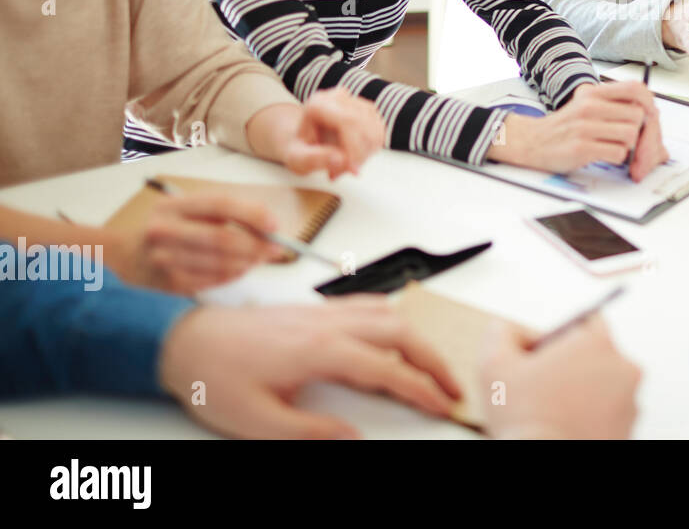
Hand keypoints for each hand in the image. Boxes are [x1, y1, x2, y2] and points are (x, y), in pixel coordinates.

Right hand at [104, 194, 285, 294]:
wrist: (126, 255)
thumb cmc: (171, 229)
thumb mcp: (190, 211)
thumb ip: (226, 215)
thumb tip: (268, 229)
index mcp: (173, 205)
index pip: (220, 205)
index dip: (252, 214)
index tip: (275, 226)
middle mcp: (164, 229)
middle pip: (220, 237)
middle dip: (256, 245)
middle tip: (277, 249)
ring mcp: (162, 258)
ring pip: (219, 263)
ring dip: (248, 263)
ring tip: (259, 259)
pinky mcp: (167, 282)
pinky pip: (211, 281)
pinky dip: (233, 275)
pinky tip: (240, 270)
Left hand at [159, 297, 461, 438]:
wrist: (186, 341)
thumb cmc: (215, 376)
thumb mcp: (258, 421)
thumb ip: (310, 432)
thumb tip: (352, 437)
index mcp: (318, 350)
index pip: (387, 369)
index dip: (421, 389)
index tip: (440, 404)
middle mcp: (326, 324)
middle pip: (400, 331)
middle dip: (433, 358)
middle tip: (450, 384)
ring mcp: (322, 312)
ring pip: (388, 313)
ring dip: (417, 336)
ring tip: (431, 362)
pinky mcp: (313, 309)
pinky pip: (366, 303)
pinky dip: (392, 317)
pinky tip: (395, 330)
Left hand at [246, 87, 385, 178]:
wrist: (304, 141)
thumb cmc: (299, 150)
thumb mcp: (298, 160)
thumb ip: (315, 160)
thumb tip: (340, 160)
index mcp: (317, 104)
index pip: (347, 121)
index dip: (355, 147)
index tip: (352, 168)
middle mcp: (337, 97)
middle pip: (363, 124)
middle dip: (360, 153)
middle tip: (345, 171)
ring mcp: (354, 101)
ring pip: (375, 128)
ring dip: (366, 153)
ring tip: (346, 165)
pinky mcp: (367, 109)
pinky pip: (379, 131)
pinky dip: (371, 149)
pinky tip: (355, 157)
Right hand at [479, 315, 640, 438]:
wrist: (545, 467)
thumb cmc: (524, 420)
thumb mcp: (494, 364)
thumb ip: (502, 332)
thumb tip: (513, 331)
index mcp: (597, 343)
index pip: (586, 320)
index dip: (559, 337)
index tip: (543, 356)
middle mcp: (623, 369)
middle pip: (596, 354)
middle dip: (572, 366)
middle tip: (543, 387)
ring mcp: (631, 403)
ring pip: (604, 386)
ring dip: (583, 392)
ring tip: (553, 411)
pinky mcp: (629, 430)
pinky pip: (609, 414)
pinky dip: (592, 417)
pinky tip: (566, 425)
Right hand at [486, 82, 668, 181]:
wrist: (531, 142)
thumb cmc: (565, 127)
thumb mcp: (588, 108)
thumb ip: (617, 110)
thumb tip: (654, 121)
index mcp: (594, 93)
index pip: (636, 89)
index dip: (649, 104)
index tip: (648, 117)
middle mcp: (590, 106)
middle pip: (639, 116)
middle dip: (642, 133)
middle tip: (634, 143)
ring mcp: (584, 127)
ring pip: (631, 135)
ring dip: (629, 147)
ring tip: (616, 148)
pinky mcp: (581, 148)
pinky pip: (618, 153)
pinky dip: (618, 159)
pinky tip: (605, 156)